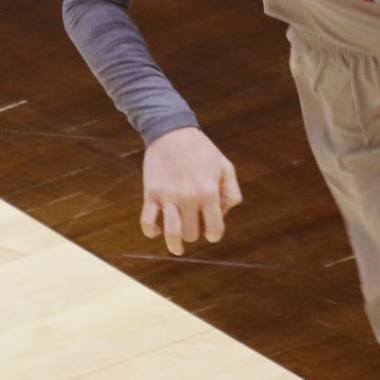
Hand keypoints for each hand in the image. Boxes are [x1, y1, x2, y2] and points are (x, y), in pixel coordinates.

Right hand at [141, 127, 241, 255]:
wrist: (172, 131)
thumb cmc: (201, 150)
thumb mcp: (225, 166)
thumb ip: (231, 191)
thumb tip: (223, 213)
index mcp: (209, 193)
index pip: (214, 229)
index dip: (214, 234)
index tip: (211, 232)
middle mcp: (189, 198)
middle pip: (192, 233)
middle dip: (194, 234)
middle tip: (192, 225)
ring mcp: (169, 197)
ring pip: (171, 234)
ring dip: (174, 245)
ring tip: (176, 248)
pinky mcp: (151, 193)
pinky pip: (147, 221)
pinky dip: (151, 231)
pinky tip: (157, 230)